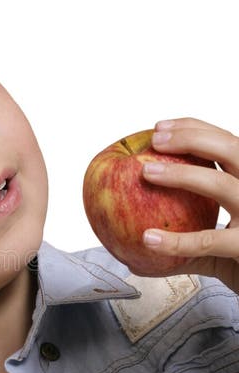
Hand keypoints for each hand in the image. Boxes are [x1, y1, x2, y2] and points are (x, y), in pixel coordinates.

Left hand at [141, 117, 238, 292]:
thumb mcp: (221, 244)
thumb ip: (190, 236)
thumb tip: (142, 235)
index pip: (229, 142)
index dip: (195, 129)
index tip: (161, 128)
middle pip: (233, 149)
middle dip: (191, 138)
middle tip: (155, 140)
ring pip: (222, 185)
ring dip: (182, 174)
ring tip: (148, 172)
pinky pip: (208, 241)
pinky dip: (176, 240)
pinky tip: (149, 238)